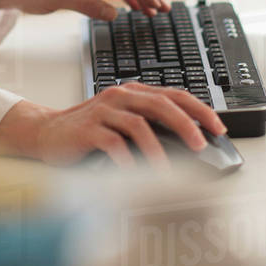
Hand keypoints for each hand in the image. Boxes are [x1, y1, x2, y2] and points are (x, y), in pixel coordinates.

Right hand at [0, 84, 226, 164]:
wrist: (46, 133)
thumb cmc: (89, 132)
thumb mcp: (123, 124)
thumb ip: (149, 126)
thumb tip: (189, 144)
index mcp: (133, 92)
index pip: (174, 94)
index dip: (199, 110)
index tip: (219, 128)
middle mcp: (120, 96)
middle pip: (160, 104)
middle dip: (186, 124)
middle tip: (201, 145)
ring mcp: (103, 111)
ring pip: (139, 123)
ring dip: (157, 148)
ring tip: (168, 169)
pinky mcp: (87, 130)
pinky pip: (111, 142)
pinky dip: (125, 158)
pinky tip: (133, 173)